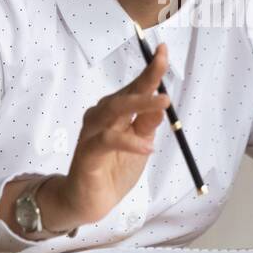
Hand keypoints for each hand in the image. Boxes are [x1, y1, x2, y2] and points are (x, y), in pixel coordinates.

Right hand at [50, 42, 171, 228]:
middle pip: (124, 94)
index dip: (150, 69)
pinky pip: (107, 141)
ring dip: (140, 104)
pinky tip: (146, 147)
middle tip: (163, 65)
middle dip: (146, 79)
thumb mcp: (140, 144)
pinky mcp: (87, 153)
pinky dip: (129, 142)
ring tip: (164, 102)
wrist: (90, 201)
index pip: (135, 87)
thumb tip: (163, 102)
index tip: (164, 50)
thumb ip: (148, 124)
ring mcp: (92, 133)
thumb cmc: (114, 169)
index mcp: (116, 112)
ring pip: (114, 110)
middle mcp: (101, 117)